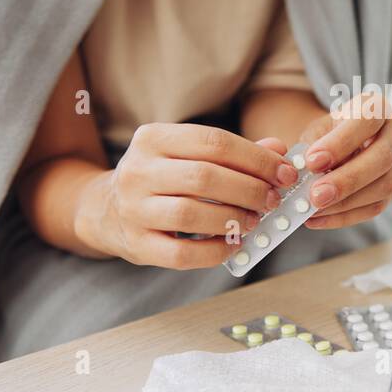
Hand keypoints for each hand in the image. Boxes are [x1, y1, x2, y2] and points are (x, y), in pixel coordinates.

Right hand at [91, 123, 297, 268]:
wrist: (107, 210)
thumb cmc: (162, 179)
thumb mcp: (189, 155)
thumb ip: (234, 152)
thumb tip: (279, 150)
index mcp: (153, 138)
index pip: (214, 142)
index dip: (256, 159)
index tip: (284, 174)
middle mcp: (137, 170)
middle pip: (205, 177)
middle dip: (249, 189)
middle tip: (273, 200)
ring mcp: (133, 209)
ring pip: (191, 214)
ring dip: (233, 218)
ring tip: (254, 221)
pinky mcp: (136, 245)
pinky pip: (181, 253)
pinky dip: (214, 251)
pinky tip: (233, 244)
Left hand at [296, 91, 391, 229]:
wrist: (337, 146)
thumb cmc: (327, 134)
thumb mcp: (316, 130)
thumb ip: (311, 146)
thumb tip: (302, 170)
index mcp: (377, 108)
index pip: (367, 121)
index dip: (341, 143)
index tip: (312, 161)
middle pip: (381, 158)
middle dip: (347, 180)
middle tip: (315, 195)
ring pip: (383, 186)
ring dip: (345, 202)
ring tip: (312, 208)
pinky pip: (374, 207)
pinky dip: (343, 217)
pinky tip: (317, 218)